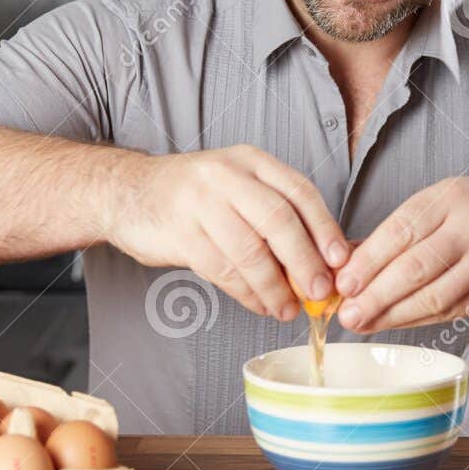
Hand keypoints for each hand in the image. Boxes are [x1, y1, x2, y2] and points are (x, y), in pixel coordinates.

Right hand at [107, 146, 347, 320]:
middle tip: (319, 292)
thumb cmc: (194, 196)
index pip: (299, 192)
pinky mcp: (180, 232)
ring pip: (249, 251)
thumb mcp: (237, 187)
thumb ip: (276, 215)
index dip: (325, 228)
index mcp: (251, 161)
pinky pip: (222, 269)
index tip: (340, 261)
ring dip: (274, 287)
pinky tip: (259, 304)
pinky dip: (246, 293)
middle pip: (278, 220)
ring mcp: (200, 202)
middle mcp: (227, 175)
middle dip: (304, 262)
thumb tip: (323, 261)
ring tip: (288, 308)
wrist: (128, 192)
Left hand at [334, 177, 468, 332]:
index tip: (342, 284)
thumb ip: (396, 231)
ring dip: (394, 315)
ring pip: (435, 296)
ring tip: (363, 323)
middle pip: (416, 267)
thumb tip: (345, 261)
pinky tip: (397, 323)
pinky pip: (455, 311)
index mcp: (451, 198)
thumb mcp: (441, 203)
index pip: (401, 231)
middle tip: (347, 314)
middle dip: (375, 295)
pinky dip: (421, 320)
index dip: (368, 261)